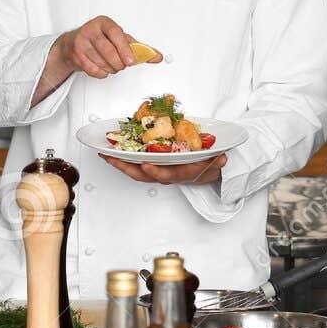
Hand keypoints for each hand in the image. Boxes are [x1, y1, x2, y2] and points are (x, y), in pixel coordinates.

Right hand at [57, 16, 145, 79]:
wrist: (72, 44)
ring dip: (111, 69)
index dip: (124, 48)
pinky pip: (94, 70)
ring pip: (102, 62)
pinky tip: (102, 67)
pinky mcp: (76, 55)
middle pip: (108, 51)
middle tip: (122, 64)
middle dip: (119, 63)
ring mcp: (81, 42)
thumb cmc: (100, 39)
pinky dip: (102, 73)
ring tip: (111, 64)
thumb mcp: (119, 39)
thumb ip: (138, 48)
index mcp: (104, 23)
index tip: (131, 61)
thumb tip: (157, 56)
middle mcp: (91, 30)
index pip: (115, 32)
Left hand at [104, 153, 225, 186]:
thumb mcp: (216, 162)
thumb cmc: (209, 164)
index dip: (155, 171)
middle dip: (125, 167)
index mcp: (180, 174)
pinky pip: (136, 164)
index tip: (146, 164)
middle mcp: (166, 174)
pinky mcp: (153, 165)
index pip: (166, 175)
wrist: (208, 169)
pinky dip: (124, 159)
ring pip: (136, 170)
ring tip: (105, 154)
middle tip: (110, 157)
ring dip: (120, 163)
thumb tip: (221, 159)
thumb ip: (217, 162)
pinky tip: (114, 151)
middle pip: (142, 174)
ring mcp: (158, 170)